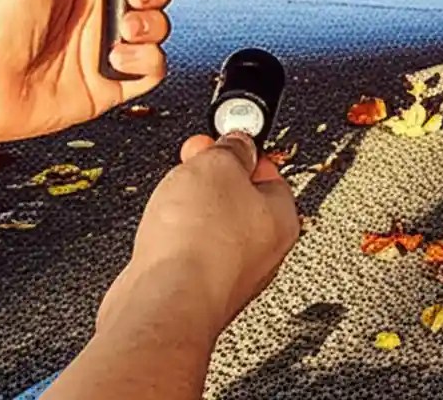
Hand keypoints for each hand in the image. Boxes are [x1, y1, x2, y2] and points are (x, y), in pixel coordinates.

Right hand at [97, 133, 298, 340]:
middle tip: (189, 171)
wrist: (163, 301)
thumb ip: (231, 148)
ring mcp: (230, 275)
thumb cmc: (199, 242)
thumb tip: (236, 142)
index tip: (217, 143)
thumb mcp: (217, 165)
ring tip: (171, 208)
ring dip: (188, 211)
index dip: (238, 152)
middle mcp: (263, 251)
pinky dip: (173, 241)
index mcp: (282, 218)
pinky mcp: (198, 290)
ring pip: (211, 227)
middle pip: (238, 200)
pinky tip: (161, 238)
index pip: (268, 172)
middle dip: (209, 181)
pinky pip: (188, 253)